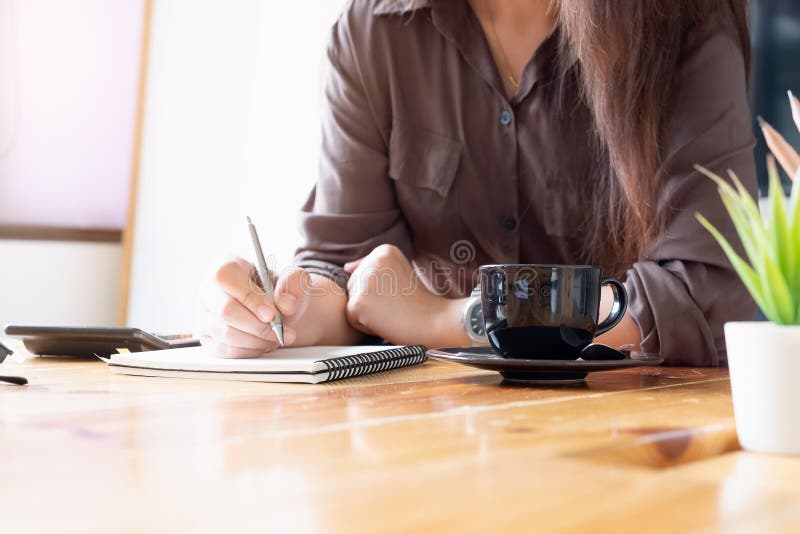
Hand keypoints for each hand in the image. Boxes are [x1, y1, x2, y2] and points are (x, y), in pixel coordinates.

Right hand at [198, 258, 311, 357]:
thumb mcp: (291, 280)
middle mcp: (209, 291)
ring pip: (227, 334)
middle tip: (280, 331)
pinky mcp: (208, 339)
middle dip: (258, 326)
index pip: (227, 280)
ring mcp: (204, 316)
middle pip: (226, 312)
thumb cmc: (277, 291)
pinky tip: (262, 344)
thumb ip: (293, 285)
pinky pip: (226, 351)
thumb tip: (287, 304)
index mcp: (226, 268)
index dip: (250, 299)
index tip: (271, 314)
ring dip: (257, 340)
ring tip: (275, 337)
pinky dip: (249, 351)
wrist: (276, 309)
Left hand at [345, 245, 468, 346]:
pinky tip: (386, 321)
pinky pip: (351, 318)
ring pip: (352, 301)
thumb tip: (345, 268)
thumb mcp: (400, 273)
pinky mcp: (359, 303)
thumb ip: (373, 268)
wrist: (435, 321)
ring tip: (391, 312)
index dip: (380, 289)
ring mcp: (364, 282)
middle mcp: (372, 261)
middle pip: (355, 285)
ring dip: (368, 312)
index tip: (399, 292)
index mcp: (384, 250)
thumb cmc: (420, 302)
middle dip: (371, 300)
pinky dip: (366, 325)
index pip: (363, 272)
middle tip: (396, 304)